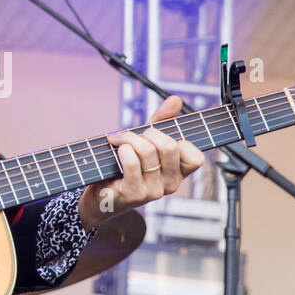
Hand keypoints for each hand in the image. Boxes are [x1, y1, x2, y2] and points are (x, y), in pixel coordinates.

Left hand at [78, 95, 205, 229]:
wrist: (99, 195)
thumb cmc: (124, 165)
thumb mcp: (145, 141)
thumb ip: (162, 121)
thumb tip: (176, 100)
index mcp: (178, 173)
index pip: (196, 158)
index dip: (180, 141)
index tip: (159, 136)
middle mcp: (170, 184)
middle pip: (170, 147)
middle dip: (148, 133)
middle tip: (132, 135)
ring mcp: (153, 191)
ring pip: (148, 151)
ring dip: (128, 138)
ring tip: (118, 141)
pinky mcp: (134, 194)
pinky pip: (132, 162)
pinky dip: (122, 150)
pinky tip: (116, 150)